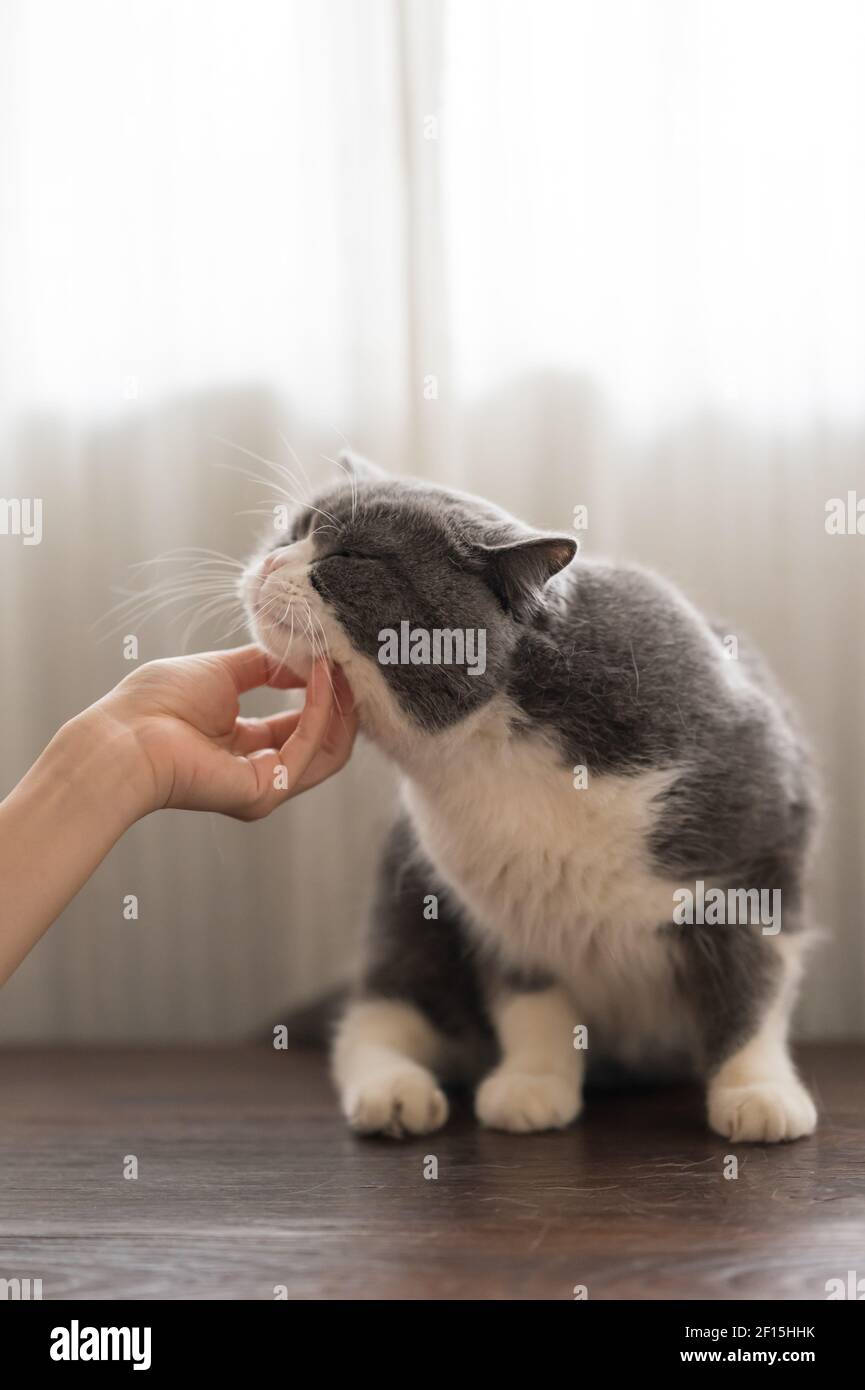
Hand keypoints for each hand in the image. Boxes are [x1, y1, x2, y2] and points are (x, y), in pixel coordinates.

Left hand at [94, 645, 357, 819]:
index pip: (299, 726)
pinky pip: (309, 747)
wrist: (126, 735)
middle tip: (353, 663)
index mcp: (242, 747)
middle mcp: (258, 772)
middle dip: (341, 702)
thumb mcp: (222, 671)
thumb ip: (265, 665)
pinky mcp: (266, 791)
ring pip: (328, 751)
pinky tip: (320, 678)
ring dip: (339, 705)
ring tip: (343, 666)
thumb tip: (304, 657)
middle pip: (323, 743)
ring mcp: (265, 787)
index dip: (321, 693)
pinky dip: (320, 710)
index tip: (336, 659)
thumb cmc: (157, 703)